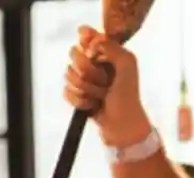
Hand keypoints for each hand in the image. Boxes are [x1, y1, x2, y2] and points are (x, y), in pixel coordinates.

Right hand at [64, 26, 150, 146]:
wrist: (122, 126)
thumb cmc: (127, 97)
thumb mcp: (127, 65)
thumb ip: (112, 46)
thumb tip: (93, 40)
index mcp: (109, 53)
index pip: (88, 36)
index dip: (86, 41)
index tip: (92, 53)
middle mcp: (96, 64)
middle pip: (74, 54)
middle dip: (87, 71)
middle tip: (103, 82)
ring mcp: (86, 80)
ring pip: (69, 74)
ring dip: (84, 88)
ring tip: (99, 96)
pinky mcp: (78, 95)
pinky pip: (66, 91)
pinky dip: (79, 100)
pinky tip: (92, 105)